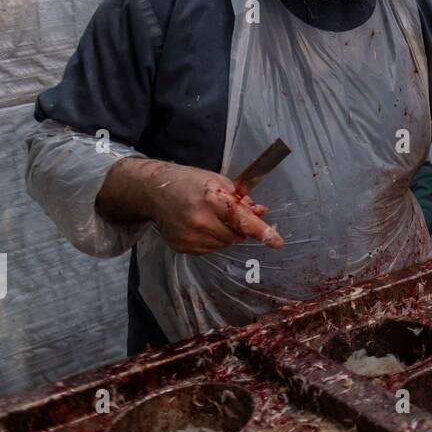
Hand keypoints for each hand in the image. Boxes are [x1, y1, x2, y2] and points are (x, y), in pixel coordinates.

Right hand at [104, 159, 281, 253]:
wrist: (155, 192)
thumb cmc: (189, 182)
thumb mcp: (219, 182)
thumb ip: (241, 199)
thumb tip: (260, 213)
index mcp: (212, 199)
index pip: (242, 219)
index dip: (261, 231)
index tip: (277, 242)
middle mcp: (200, 221)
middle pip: (236, 235)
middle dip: (238, 227)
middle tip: (226, 214)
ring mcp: (190, 237)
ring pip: (224, 244)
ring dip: (224, 233)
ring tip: (208, 217)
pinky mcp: (183, 247)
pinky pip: (209, 249)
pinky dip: (210, 239)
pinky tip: (199, 225)